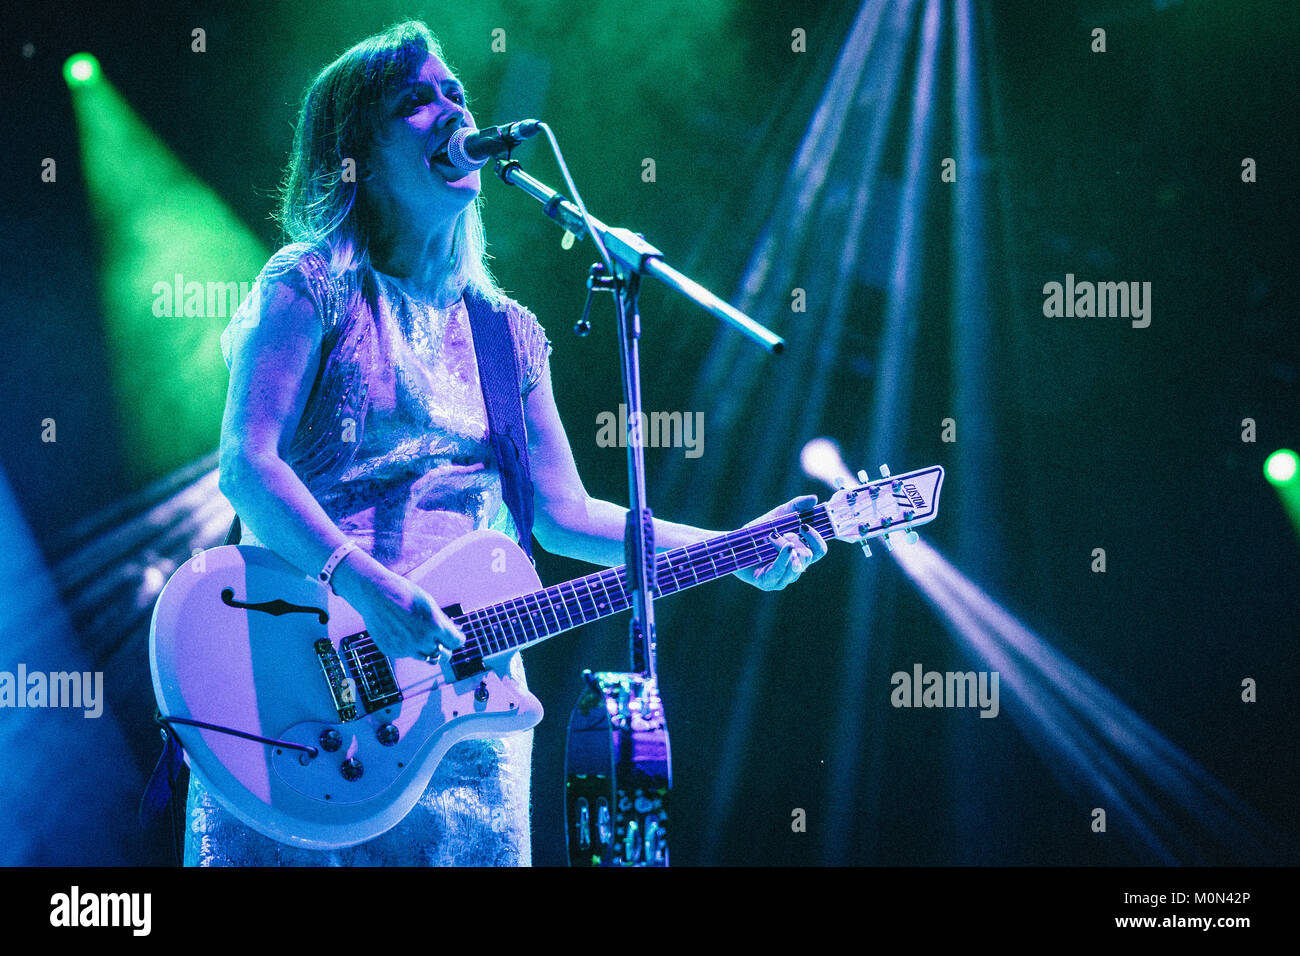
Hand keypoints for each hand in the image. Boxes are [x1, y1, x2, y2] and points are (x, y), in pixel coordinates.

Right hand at [341, 565, 464, 661]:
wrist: (374, 594)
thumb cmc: (404, 594)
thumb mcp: (429, 604)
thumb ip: (442, 621)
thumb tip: (455, 633)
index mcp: (434, 625)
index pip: (456, 642)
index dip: (457, 638)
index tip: (456, 636)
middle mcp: (421, 640)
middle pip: (444, 655)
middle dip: (445, 647)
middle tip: (443, 641)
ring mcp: (406, 648)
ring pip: (426, 657)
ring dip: (428, 649)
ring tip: (421, 634)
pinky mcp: (393, 651)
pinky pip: (408, 654)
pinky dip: (410, 647)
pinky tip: (402, 632)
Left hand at [732, 495, 827, 590]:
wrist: (734, 543)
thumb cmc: (759, 531)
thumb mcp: (779, 515)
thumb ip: (796, 506)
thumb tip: (814, 499)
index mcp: (801, 554)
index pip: (820, 551)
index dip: (816, 538)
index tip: (804, 526)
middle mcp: (795, 569)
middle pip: (808, 556)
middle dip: (796, 540)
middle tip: (782, 532)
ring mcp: (783, 578)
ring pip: (796, 564)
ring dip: (784, 546)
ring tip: (771, 537)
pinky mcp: (769, 583)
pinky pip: (781, 571)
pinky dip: (784, 557)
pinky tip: (785, 547)